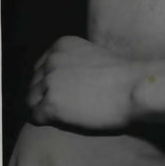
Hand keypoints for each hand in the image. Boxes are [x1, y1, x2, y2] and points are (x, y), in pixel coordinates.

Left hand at [27, 36, 145, 131]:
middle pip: (34, 83)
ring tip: (65, 113)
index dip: (51, 80)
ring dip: (45, 108)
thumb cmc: (120, 74)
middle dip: (46, 94)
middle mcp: (52, 60)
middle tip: (66, 104)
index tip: (65, 89)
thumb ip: (72, 61)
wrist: (133, 87)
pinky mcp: (50, 104)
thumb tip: (58, 79)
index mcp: (62, 45)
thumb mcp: (91, 55)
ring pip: (31, 100)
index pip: (40, 67)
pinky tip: (66, 119)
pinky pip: (36, 117)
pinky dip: (48, 120)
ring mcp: (50, 81)